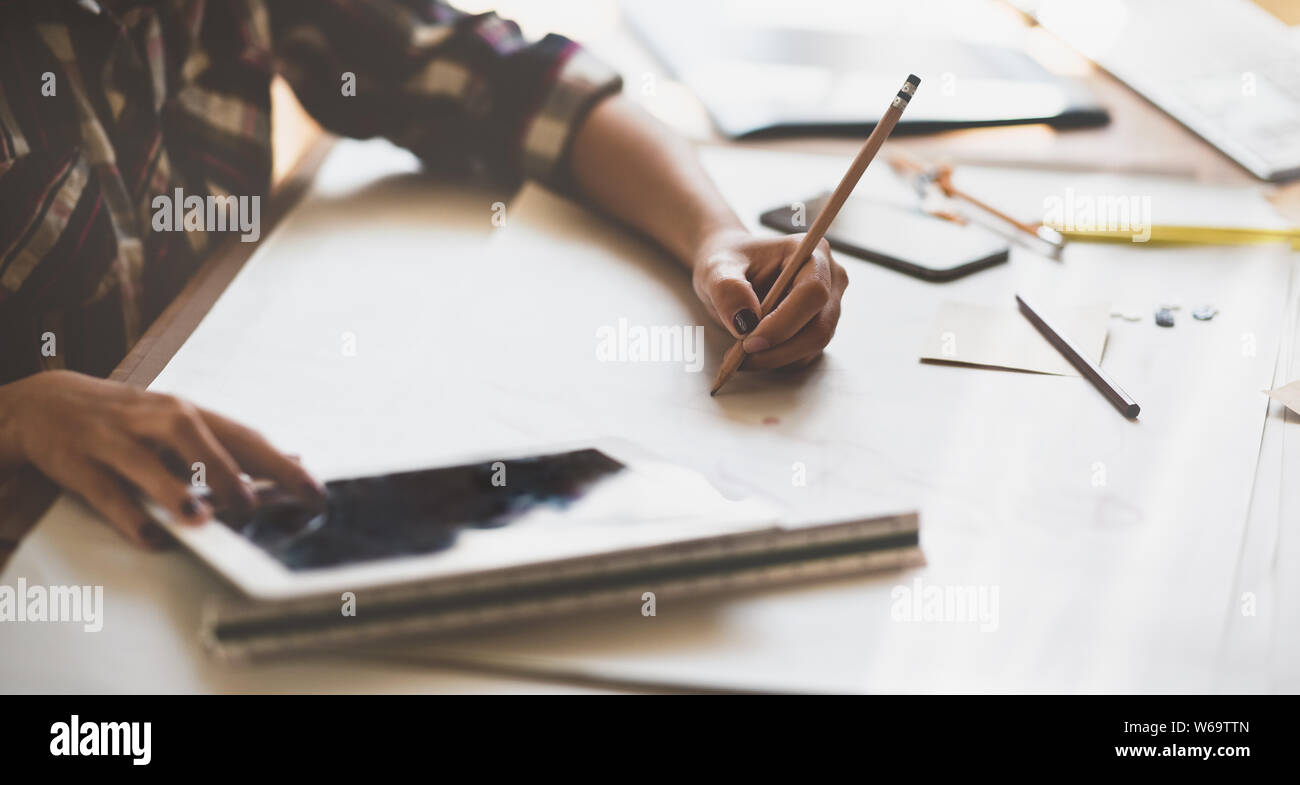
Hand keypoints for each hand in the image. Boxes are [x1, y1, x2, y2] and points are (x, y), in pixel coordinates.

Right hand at [0, 370, 323, 547]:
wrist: (45, 403)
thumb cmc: (128, 418)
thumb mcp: (179, 421)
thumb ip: (231, 445)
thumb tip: (292, 460)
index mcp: (185, 411)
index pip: (241, 435)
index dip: (279, 463)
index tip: (312, 490)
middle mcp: (152, 419)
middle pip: (194, 437)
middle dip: (226, 471)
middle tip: (254, 503)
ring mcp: (114, 440)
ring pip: (146, 462)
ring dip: (173, 490)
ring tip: (199, 518)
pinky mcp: (79, 463)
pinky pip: (105, 492)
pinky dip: (128, 517)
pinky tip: (151, 537)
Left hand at [691, 229, 847, 369]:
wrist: (730, 271)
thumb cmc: (728, 261)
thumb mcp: (716, 268)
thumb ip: (727, 289)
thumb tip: (745, 320)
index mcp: (811, 253)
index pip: (812, 292)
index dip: (784, 322)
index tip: (749, 341)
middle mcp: (829, 279)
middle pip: (819, 326)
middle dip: (779, 349)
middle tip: (739, 357)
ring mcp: (828, 306)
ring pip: (813, 345)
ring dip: (775, 358)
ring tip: (738, 355)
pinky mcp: (818, 328)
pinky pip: (804, 355)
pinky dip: (777, 361)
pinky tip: (751, 354)